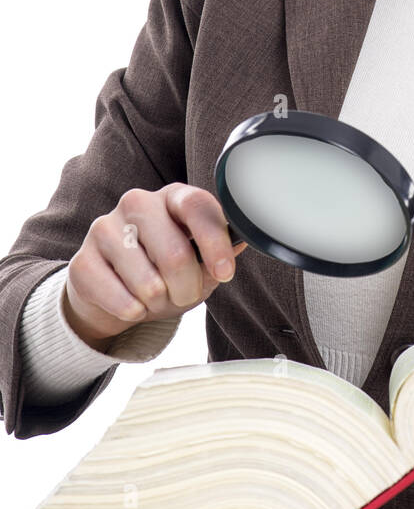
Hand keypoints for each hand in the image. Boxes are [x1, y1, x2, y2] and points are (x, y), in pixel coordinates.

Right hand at [63, 183, 247, 350]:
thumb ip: (217, 256)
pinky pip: (120, 299)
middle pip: (174, 253)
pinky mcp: (82, 261)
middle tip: (186, 295)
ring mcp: (105, 228)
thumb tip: (237, 246)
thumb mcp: (199, 263)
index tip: (224, 273)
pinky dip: (134, 312)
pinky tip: (133, 305)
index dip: (214, 243)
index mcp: (173, 196)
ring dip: (160, 303)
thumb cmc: (165, 271)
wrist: (115, 290)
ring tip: (156, 298)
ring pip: (148, 282)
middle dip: (187, 288)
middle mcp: (138, 203)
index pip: (197, 206)